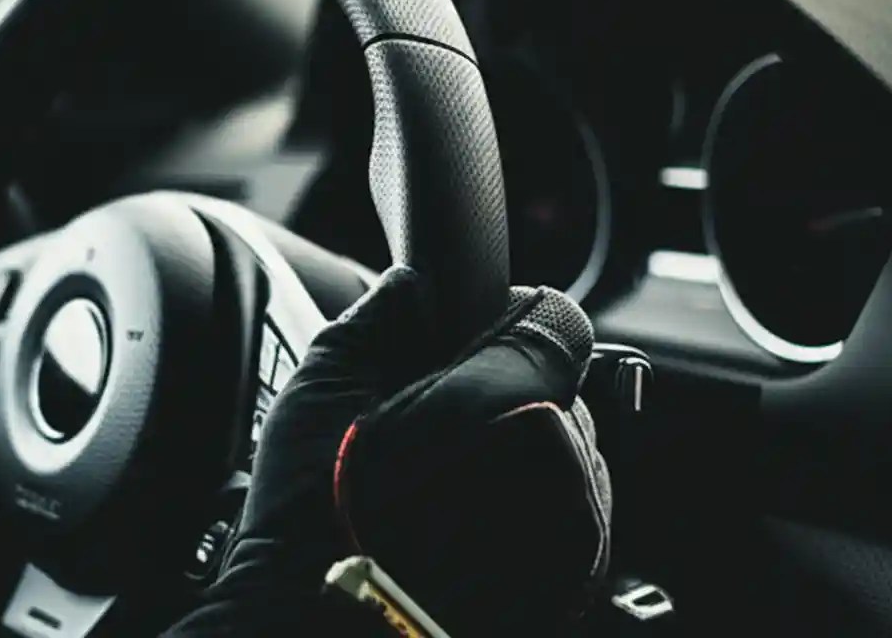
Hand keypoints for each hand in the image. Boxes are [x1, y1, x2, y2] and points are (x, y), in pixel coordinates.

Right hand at [164, 267, 609, 636]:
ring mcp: (576, 532)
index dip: (506, 322)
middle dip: (508, 396)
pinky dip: (528, 511)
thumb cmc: (315, 525)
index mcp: (510, 403)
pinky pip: (568, 516)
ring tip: (439, 489)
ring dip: (520, 457)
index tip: (464, 343)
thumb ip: (377, 322)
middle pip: (560, 391)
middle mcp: (563, 466)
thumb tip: (410, 289)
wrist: (321, 632)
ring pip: (567, 455)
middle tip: (430, 432)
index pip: (556, 322)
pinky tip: (460, 528)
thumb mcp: (322, 395)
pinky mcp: (572, 581)